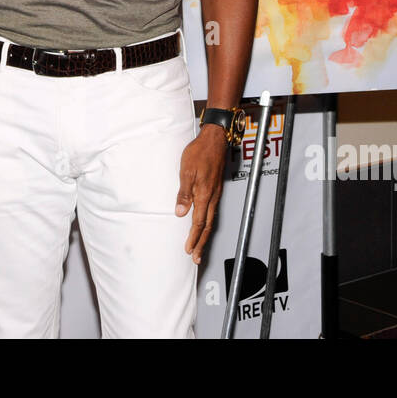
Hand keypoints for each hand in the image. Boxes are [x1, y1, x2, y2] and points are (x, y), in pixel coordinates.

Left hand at [176, 125, 228, 263]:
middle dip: (201, 243)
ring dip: (204, 235)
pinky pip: (212, 211)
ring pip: (211, 219)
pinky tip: (204, 225)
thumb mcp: (186, 171)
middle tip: (197, 258)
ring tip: (200, 246)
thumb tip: (180, 212)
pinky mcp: (215, 189)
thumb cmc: (200, 152)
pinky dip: (207, 223)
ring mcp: (215, 193)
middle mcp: (212, 197)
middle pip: (207, 226)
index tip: (189, 250)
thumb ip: (184, 193)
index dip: (193, 238)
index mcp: (204, 194)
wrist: (215, 139)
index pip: (198, 222)